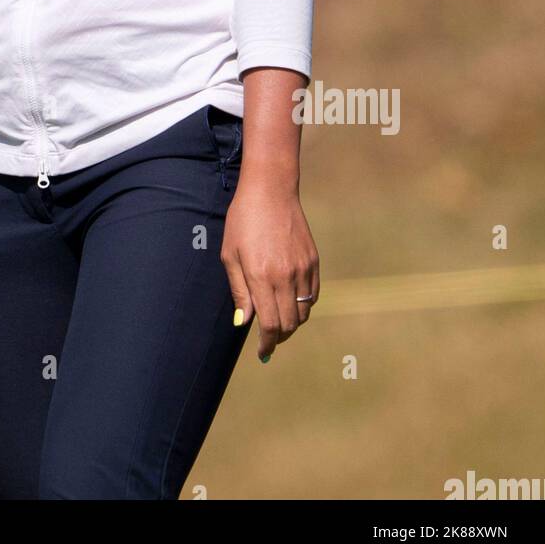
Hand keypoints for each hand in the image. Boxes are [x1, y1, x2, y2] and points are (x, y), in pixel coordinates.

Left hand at [220, 178, 318, 360]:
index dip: (266, 343)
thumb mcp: (231, 255)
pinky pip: (313, 294)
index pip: (269, 324)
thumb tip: (243, 323)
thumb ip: (239, 291)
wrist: (271, 191)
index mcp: (261, 276)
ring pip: (303, 312)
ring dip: (291, 322)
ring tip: (278, 319)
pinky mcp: (313, 261)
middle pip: (289, 324)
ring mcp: (303, 269)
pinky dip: (303, 304)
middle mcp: (285, 276)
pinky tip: (290, 300)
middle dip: (278, 337)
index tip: (262, 351)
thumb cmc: (243, 221)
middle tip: (268, 339)